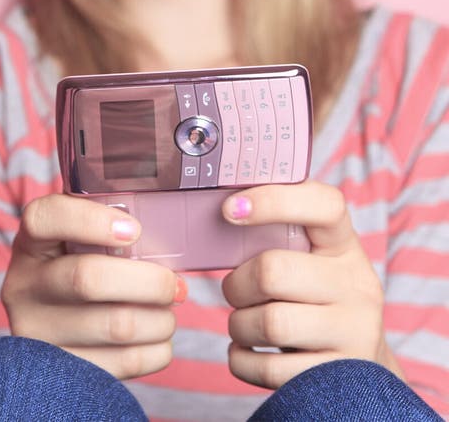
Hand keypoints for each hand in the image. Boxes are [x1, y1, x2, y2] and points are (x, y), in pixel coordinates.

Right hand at [1, 194, 183, 378]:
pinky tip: (158, 338)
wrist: (53, 324)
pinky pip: (122, 364)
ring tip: (168, 312)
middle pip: (88, 279)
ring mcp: (36, 333)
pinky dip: (156, 351)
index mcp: (32, 240)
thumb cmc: (81, 266)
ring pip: (115, 326)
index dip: (91, 221)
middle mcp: (23, 285)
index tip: (134, 230)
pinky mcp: (59, 374)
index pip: (46, 218)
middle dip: (149, 282)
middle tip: (174, 284)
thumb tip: (168, 231)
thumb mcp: (79, 237)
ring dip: (159, 319)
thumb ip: (110, 223)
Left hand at [221, 180, 403, 389]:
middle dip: (237, 283)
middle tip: (235, 289)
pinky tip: (245, 351)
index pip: (325, 204)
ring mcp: (354, 333)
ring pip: (270, 323)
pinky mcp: (339, 376)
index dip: (274, 200)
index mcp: (344, 244)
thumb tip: (219, 206)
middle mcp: (357, 285)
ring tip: (242, 323)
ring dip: (238, 324)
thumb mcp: (309, 258)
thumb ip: (276, 232)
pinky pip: (270, 369)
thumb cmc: (313, 297)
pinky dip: (242, 361)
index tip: (230, 209)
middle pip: (274, 271)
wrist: (357, 365)